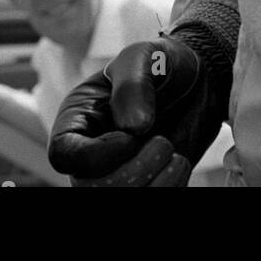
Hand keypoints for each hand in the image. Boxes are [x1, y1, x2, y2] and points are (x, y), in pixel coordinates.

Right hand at [47, 34, 228, 186]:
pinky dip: (168, 189)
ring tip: (176, 156)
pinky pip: (148, 202)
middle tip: (163, 143)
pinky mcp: (145, 183)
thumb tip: (133, 128)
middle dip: (131, 173)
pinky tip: (181, 163)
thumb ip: (132, 86)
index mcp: (78, 119)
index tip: (131, 137)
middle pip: (91, 187)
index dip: (96, 155)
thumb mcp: (143, 59)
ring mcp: (117, 172)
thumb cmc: (160, 64)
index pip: (64, 155)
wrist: (197, 79)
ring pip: (121, 198)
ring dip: (152, 185)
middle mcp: (92, 153)